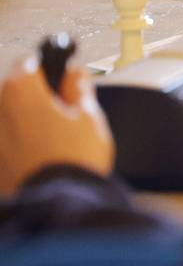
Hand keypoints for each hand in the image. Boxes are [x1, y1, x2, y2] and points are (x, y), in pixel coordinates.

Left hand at [0, 57, 114, 193]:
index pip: (30, 61)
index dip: (51, 66)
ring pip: (11, 118)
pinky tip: (43, 158)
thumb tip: (74, 73)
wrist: (60, 203)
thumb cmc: (74, 159)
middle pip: (17, 91)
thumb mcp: (89, 115)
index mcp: (21, 91)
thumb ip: (79, 86)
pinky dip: (21, 145)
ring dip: (27, 122)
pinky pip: (9, 142)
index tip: (65, 77)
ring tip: (55, 142)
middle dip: (38, 97)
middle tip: (66, 114)